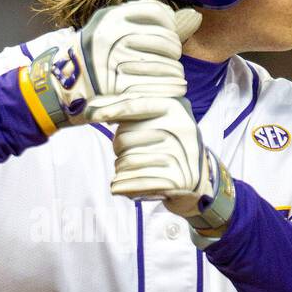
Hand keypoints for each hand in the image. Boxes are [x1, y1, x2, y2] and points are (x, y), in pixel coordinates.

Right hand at [22, 0, 200, 129]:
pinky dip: (168, 92)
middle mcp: (112, 35)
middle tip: (170, 65)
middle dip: (174, 56)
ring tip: (173, 82)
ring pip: (166, 66)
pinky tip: (168, 93)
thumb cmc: (91, 62)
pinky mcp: (119, 88)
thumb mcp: (111, 34)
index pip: (158, 13)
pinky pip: (157, 87)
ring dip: (175, 77)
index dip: (169, 27)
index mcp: (111, 18)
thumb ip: (150, 27)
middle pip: (166, 41)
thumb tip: (193, 17)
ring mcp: (114, 62)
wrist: (57, 91)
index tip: (167, 40)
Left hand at [87, 93, 236, 243]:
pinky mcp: (178, 179)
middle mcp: (181, 127)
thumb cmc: (171, 148)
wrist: (201, 182)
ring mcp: (180, 153)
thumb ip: (134, 113)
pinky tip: (119, 187)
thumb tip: (95, 107)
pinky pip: (136, 181)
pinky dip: (122, 185)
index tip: (90, 113)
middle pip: (125, 136)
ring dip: (120, 169)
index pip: (135, 105)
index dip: (110, 109)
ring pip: (127, 160)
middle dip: (118, 148)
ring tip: (128, 171)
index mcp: (176, 106)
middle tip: (127, 154)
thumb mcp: (161, 122)